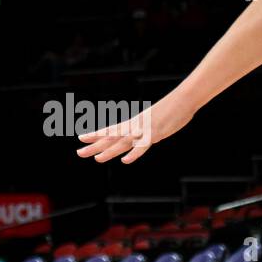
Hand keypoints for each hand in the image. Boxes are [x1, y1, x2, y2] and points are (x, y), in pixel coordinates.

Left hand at [75, 94, 195, 163]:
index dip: (96, 134)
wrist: (183, 100)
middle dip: (95, 146)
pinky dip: (134, 153)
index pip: (110, 130)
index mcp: (133, 123)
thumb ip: (145, 130)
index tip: (80, 138)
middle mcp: (135, 126)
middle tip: (79, 152)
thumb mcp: (153, 121)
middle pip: (112, 138)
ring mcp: (144, 130)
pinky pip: (143, 145)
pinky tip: (125, 161)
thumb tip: (139, 138)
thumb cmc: (170, 110)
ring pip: (124, 142)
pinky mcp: (156, 134)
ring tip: (96, 159)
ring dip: (110, 151)